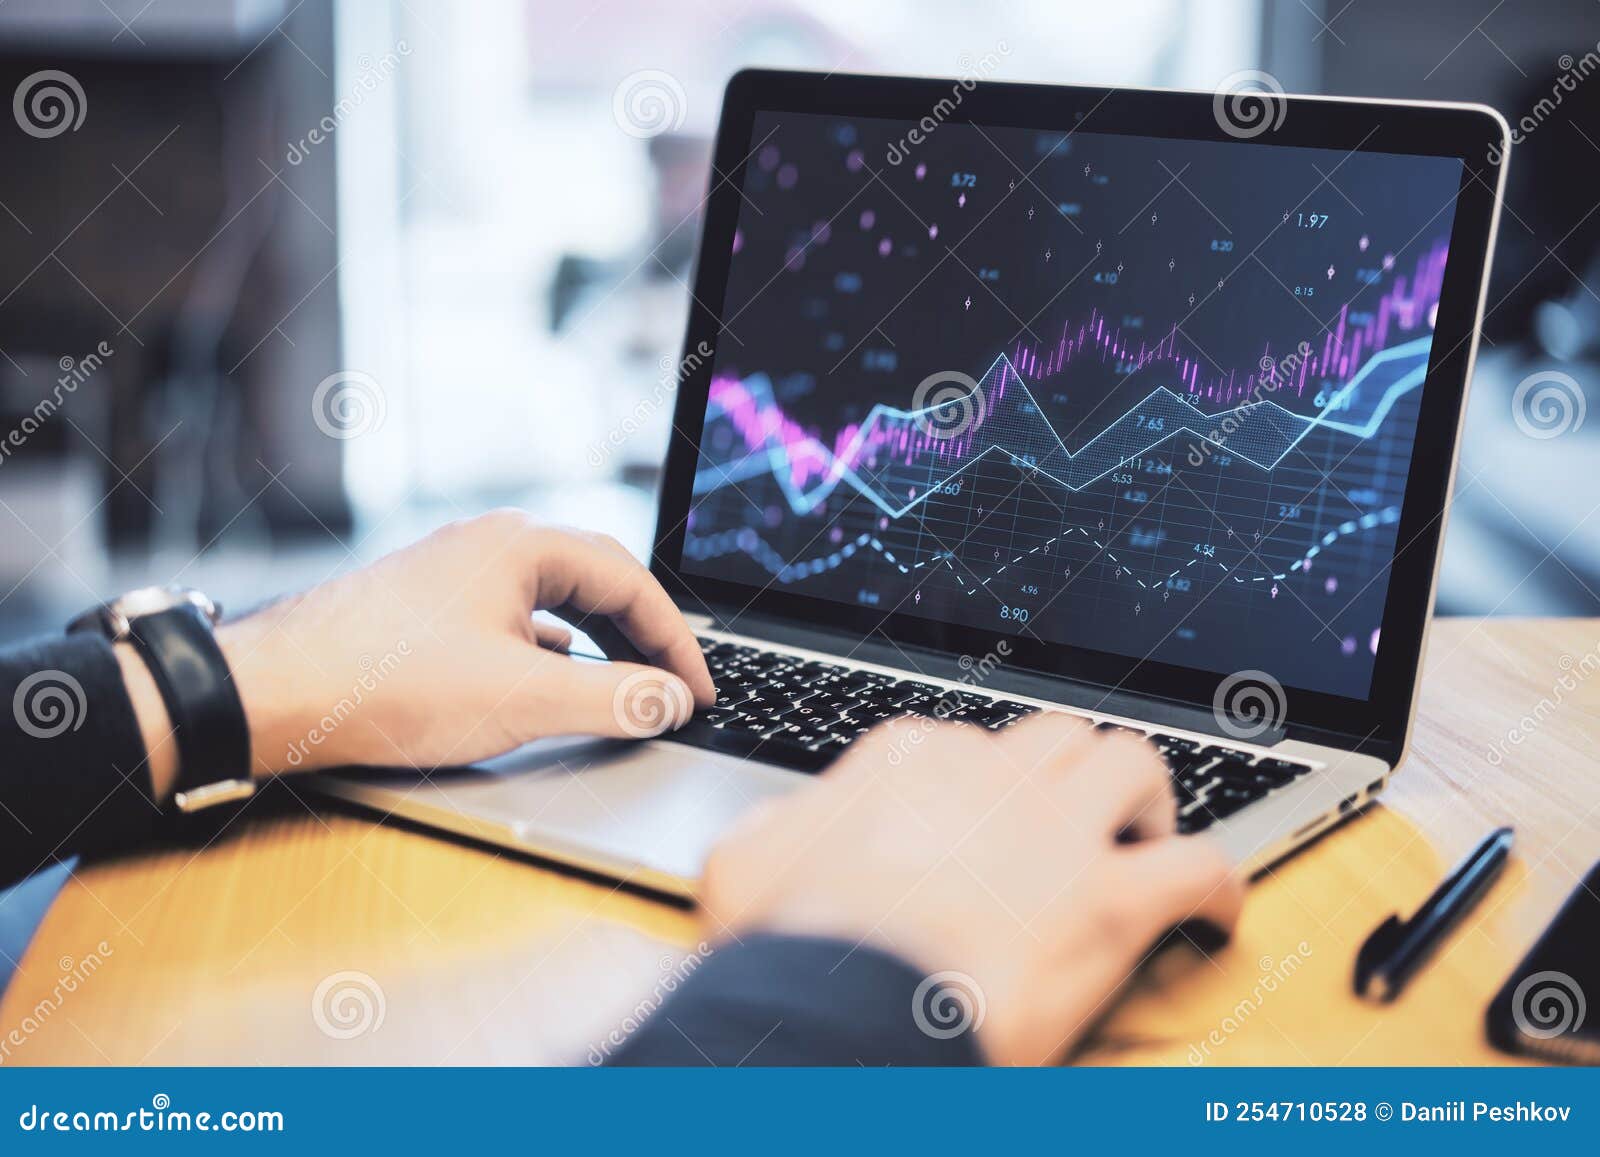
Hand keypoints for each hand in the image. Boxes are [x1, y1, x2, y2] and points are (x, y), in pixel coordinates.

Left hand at [185, 510, 714, 781]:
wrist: (272, 694)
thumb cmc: (386, 683)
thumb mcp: (520, 699)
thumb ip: (611, 699)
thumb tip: (671, 700)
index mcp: (520, 545)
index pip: (629, 580)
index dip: (674, 640)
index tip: (697, 689)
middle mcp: (487, 547)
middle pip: (594, 580)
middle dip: (642, 633)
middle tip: (673, 685)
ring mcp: (452, 577)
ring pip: (551, 600)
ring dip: (597, 641)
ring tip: (626, 684)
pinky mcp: (425, 612)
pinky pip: (511, 620)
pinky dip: (550, 651)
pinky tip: (549, 682)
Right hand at [699, 714, 1243, 1065]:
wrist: (840, 1008)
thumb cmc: (790, 944)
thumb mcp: (744, 861)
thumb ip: (774, 825)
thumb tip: (785, 822)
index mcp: (908, 761)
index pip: (966, 745)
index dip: (985, 789)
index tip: (988, 826)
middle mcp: (989, 775)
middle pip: (1059, 739)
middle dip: (1073, 776)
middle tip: (1073, 824)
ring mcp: (1056, 831)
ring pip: (1133, 764)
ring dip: (1144, 800)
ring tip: (1142, 839)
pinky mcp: (1108, 902)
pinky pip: (1198, 866)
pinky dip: (1217, 886)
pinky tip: (1215, 914)